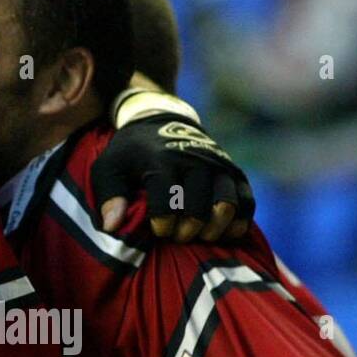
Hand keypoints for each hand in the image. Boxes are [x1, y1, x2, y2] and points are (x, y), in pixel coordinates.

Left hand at [92, 115, 254, 242]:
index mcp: (162, 159)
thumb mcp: (109, 167)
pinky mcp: (235, 172)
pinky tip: (225, 234)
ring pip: (227, 204)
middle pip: (199, 205)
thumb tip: (113, 227)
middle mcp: (194, 159)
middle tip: (177, 236)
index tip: (158, 230)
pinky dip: (240, 222)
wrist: (163, 120)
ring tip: (200, 236)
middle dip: (187, 230)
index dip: (163, 222)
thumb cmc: (131, 153)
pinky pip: (247, 201)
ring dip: (214, 228)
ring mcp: (218, 165)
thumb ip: (109, 195)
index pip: (167, 197)